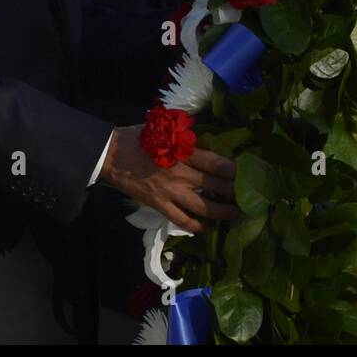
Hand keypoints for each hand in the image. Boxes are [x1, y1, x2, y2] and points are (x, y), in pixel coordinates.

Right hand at [99, 125, 238, 232]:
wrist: (109, 154)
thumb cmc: (137, 138)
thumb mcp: (163, 129)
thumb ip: (184, 135)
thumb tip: (202, 137)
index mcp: (182, 151)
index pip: (214, 162)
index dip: (232, 170)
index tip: (245, 173)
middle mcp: (180, 173)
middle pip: (214, 186)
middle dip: (232, 192)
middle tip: (247, 196)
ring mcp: (170, 192)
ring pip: (202, 207)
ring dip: (221, 212)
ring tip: (234, 214)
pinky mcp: (159, 205)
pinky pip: (181, 219)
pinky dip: (195, 226)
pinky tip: (207, 228)